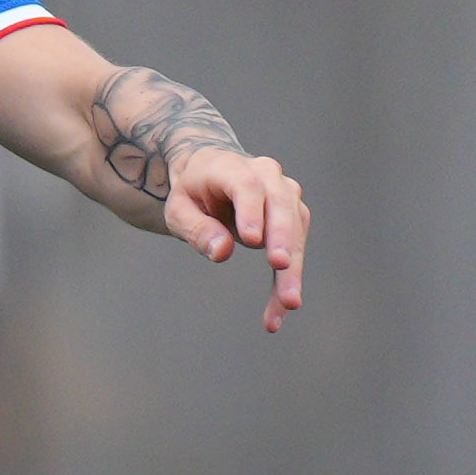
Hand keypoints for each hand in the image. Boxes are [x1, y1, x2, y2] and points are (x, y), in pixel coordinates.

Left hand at [159, 144, 310, 332]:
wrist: (213, 174)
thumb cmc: (193, 193)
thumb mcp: (178, 210)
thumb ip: (197, 229)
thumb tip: (222, 252)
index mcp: (231, 167)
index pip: (246, 186)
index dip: (251, 211)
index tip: (253, 240)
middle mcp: (266, 175)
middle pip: (281, 204)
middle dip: (283, 237)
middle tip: (281, 266)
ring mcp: (285, 193)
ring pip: (296, 228)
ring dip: (294, 267)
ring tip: (288, 304)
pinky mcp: (295, 215)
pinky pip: (297, 246)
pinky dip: (291, 277)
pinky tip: (282, 307)